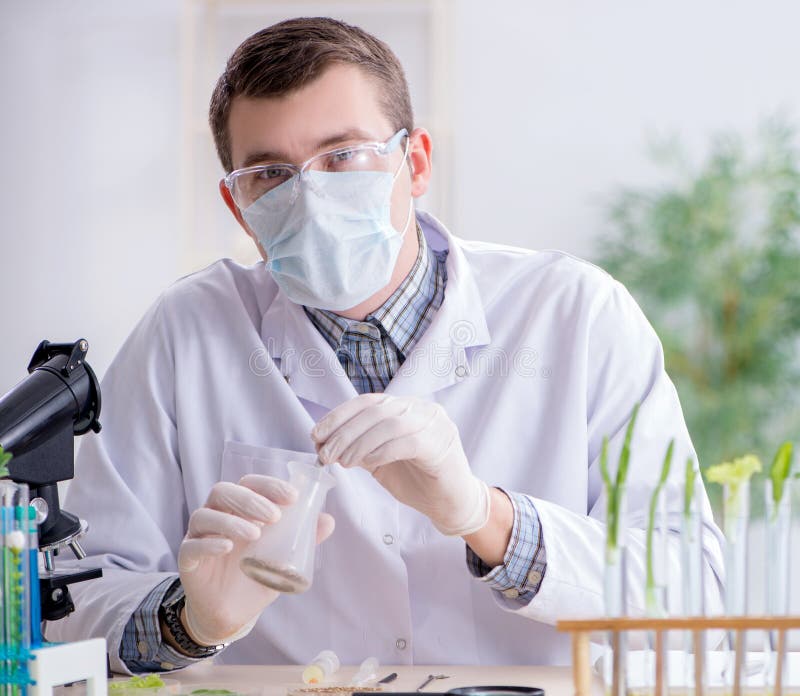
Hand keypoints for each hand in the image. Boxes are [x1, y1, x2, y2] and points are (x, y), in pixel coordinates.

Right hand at [177, 474, 334, 645]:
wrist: (232, 613)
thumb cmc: (255, 575)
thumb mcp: (283, 556)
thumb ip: (304, 537)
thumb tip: (328, 520)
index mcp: (238, 508)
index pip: (249, 483)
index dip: (269, 485)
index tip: (292, 496)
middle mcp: (216, 515)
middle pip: (223, 491)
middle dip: (251, 500)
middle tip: (275, 516)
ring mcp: (198, 536)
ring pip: (204, 515)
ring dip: (231, 520)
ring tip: (255, 533)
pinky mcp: (187, 560)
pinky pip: (191, 546)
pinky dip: (209, 543)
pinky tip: (226, 548)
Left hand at [311, 394, 489, 535]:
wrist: (451, 504)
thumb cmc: (417, 480)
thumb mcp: (380, 459)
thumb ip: (358, 446)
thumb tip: (323, 442)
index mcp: (406, 407)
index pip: (368, 402)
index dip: (339, 416)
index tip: (316, 434)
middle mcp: (421, 409)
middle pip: (376, 411)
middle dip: (344, 432)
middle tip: (324, 454)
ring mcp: (435, 424)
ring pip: (389, 424)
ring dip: (359, 443)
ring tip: (343, 462)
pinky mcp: (441, 445)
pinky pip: (406, 442)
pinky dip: (381, 452)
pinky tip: (367, 464)